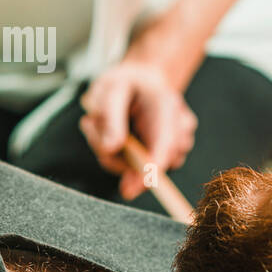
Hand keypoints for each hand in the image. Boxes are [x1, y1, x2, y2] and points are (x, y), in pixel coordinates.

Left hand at [78, 60, 197, 200]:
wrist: (140, 82)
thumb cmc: (125, 84)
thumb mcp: (111, 90)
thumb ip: (110, 117)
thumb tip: (112, 148)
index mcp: (166, 105)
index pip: (165, 145)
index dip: (149, 171)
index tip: (129, 189)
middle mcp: (178, 126)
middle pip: (156, 163)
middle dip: (120, 159)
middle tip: (92, 128)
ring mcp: (177, 142)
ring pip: (145, 170)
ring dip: (117, 158)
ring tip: (102, 126)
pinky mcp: (168, 156)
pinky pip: (140, 171)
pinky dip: (122, 160)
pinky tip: (116, 138)